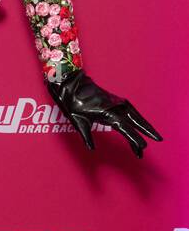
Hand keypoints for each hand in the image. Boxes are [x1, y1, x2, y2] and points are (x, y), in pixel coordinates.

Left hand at [46, 68, 162, 157]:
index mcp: (107, 113)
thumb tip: (91, 149)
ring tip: (154, 135)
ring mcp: (116, 102)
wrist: (71, 82)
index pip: (125, 129)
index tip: (142, 148)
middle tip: (159, 140)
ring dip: (145, 124)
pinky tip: (141, 123)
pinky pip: (131, 110)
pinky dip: (139, 117)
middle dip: (148, 131)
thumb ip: (86, 136)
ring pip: (136, 114)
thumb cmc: (72, 101)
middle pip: (136, 121)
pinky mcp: (115, 99)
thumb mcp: (77, 121)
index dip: (135, 139)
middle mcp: (115, 106)